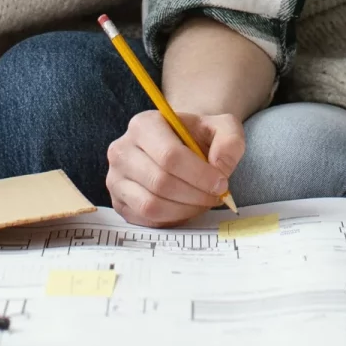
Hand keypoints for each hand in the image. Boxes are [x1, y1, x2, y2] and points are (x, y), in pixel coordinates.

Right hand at [106, 110, 243, 227]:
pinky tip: (185, 208)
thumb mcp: (221, 127)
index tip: (221, 183)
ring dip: (185, 210)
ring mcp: (116, 178)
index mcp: (144, 125)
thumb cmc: (197, 138)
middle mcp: (122, 150)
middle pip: (161, 182)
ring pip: (151, 205)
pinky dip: (171, 219)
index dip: (199, 175)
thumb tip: (220, 167)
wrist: (178, 147)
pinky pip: (146, 220)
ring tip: (201, 202)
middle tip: (215, 196)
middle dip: (195, 195)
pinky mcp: (119, 202)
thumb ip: (230, 140)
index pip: (169, 156)